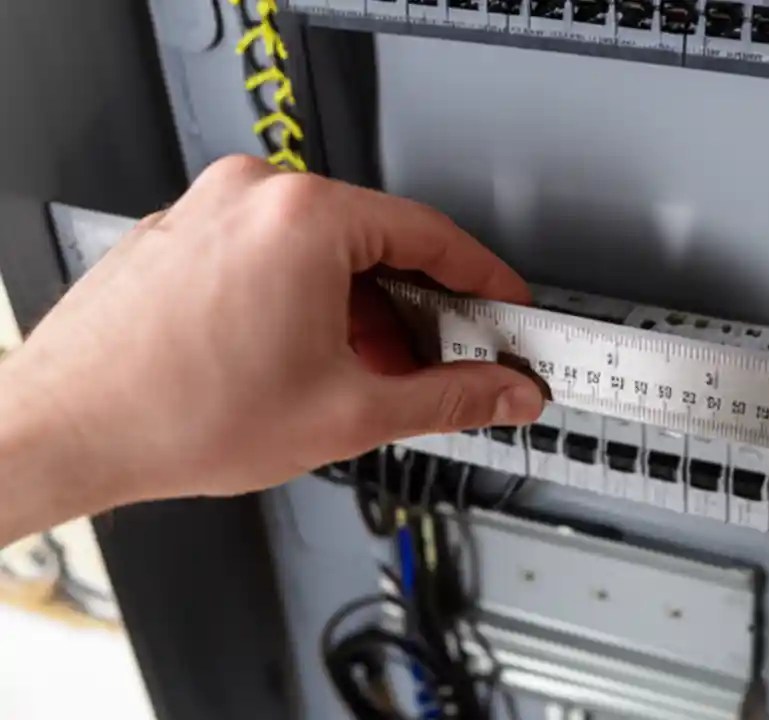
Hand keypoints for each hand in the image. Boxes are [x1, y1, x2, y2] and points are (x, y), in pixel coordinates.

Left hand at [0, 156, 544, 541]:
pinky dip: (310, 299)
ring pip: (325, 249)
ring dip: (363, 309)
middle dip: (420, 309)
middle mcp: (257, 195)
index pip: (434, 236)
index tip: (507, 307)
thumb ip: (450, 399)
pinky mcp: (186, 230)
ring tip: (371, 374)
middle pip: (378, 241)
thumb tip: (505, 393)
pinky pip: (274, 252)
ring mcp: (212, 206)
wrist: (62, 429)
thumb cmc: (173, 414)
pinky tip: (314, 357)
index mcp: (306, 218)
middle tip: (450, 360)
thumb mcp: (349, 415)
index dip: (485, 281)